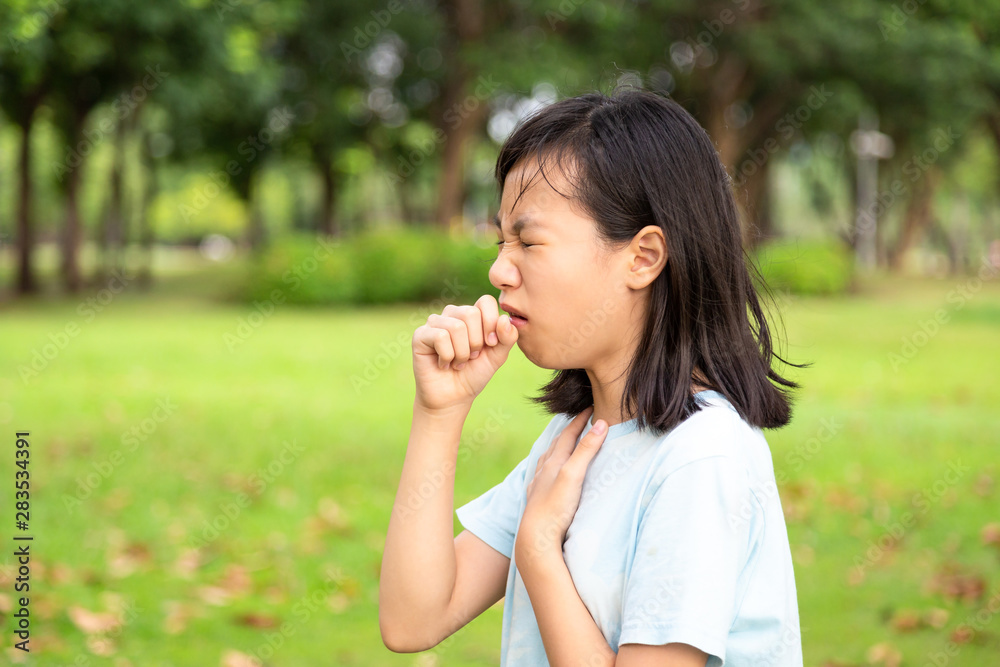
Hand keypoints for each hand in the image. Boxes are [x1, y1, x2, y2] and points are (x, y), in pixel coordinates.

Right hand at [412, 294, 518, 412]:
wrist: (453, 398)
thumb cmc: (474, 374)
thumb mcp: (497, 356)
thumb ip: (507, 338)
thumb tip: (505, 319)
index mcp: (472, 314)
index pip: (485, 301)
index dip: (491, 323)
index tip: (491, 344)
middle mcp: (453, 314)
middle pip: (471, 313)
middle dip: (476, 342)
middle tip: (470, 357)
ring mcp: (435, 323)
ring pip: (456, 327)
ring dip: (462, 353)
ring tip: (457, 363)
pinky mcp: (420, 335)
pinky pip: (440, 337)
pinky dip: (447, 356)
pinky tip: (443, 364)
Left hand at [515, 406, 606, 564]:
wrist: (535, 539)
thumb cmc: (555, 508)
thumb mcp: (574, 475)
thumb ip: (586, 450)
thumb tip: (602, 423)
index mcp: (553, 462)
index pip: (568, 434)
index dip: (580, 420)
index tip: (590, 407)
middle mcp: (543, 470)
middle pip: (556, 444)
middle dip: (568, 431)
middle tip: (578, 420)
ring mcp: (539, 485)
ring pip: (547, 459)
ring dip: (557, 448)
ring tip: (562, 443)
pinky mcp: (537, 500)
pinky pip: (542, 476)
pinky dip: (548, 467)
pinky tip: (547, 474)